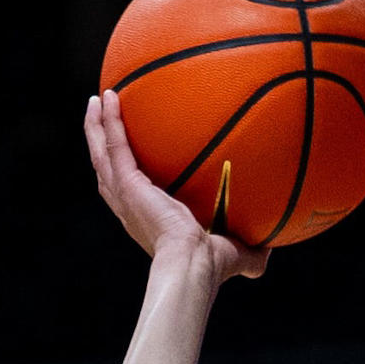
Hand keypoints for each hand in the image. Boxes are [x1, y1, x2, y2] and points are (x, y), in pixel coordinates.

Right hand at [85, 91, 267, 283]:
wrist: (193, 264)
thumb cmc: (211, 266)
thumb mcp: (234, 253)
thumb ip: (249, 252)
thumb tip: (268, 256)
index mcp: (146, 219)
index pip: (130, 190)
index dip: (124, 170)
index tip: (127, 152)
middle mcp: (129, 207)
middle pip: (106, 168)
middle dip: (102, 141)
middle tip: (101, 115)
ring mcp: (125, 195)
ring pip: (101, 153)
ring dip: (96, 126)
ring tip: (97, 100)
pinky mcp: (128, 184)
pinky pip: (114, 144)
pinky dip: (107, 121)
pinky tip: (107, 97)